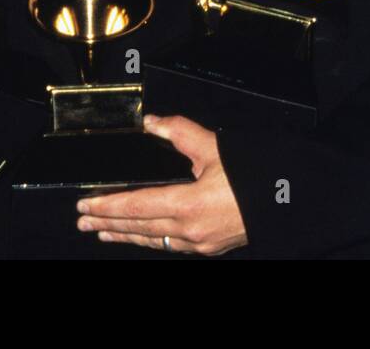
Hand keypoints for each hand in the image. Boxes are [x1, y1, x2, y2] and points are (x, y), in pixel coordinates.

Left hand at [75, 114, 247, 254]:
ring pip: (153, 241)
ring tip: (104, 233)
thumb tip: (151, 122)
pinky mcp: (211, 247)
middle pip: (138, 228)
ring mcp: (200, 243)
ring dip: (126, 236)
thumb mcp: (214, 147)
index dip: (106, 207)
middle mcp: (190, 230)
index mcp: (187, 205)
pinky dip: (152, 241)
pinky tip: (145, 238)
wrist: (286, 201)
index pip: (135, 207)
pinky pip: (172, 246)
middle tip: (83, 222)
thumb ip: (179, 132)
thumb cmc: (254, 176)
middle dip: (108, 224)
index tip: (85, 206)